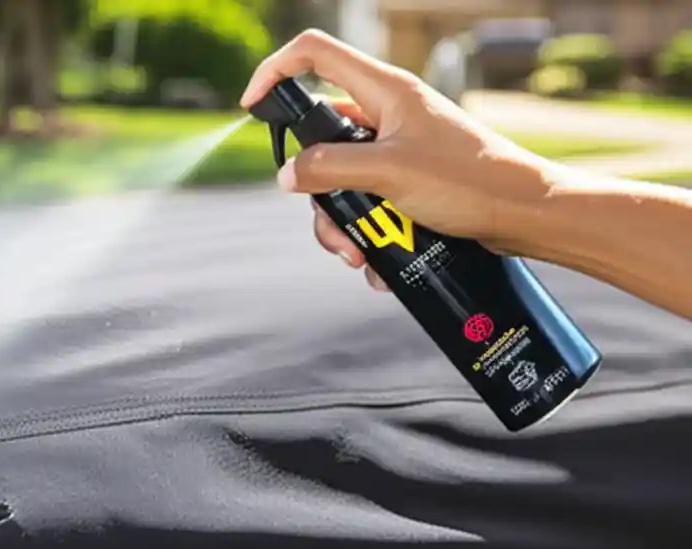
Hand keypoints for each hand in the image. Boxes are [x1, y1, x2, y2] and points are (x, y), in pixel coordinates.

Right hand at [240, 30, 563, 291]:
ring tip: (359, 254)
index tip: (252, 107)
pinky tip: (378, 261)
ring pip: (340, 179)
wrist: (528, 215)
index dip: (275, 72)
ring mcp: (397, 147)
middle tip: (331, 225)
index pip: (314, 56)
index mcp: (385, 91)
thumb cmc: (471, 182)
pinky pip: (367, 201)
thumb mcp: (388, 173)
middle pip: (320, 138)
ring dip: (341, 222)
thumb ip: (329, 169)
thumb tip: (287, 175)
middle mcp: (388, 113)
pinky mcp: (408, 179)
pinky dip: (366, 232)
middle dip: (314, 190)